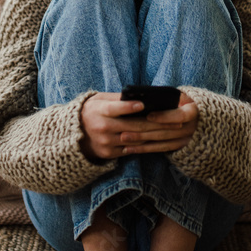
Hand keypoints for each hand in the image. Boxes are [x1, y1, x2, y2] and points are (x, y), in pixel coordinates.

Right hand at [79, 91, 197, 160]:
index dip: (128, 107)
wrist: (76, 134)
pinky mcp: (110, 154)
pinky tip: (161, 140)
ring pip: (136, 139)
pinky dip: (147, 144)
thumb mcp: (99, 100)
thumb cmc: (93, 111)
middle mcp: (102, 128)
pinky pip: (132, 149)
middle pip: (132, 126)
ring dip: (156, 135)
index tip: (143, 104)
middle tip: (175, 120)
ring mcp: (106, 143)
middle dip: (156, 123)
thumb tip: (139, 96)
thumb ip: (118, 99)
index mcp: (98, 111)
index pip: (114, 109)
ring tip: (173, 130)